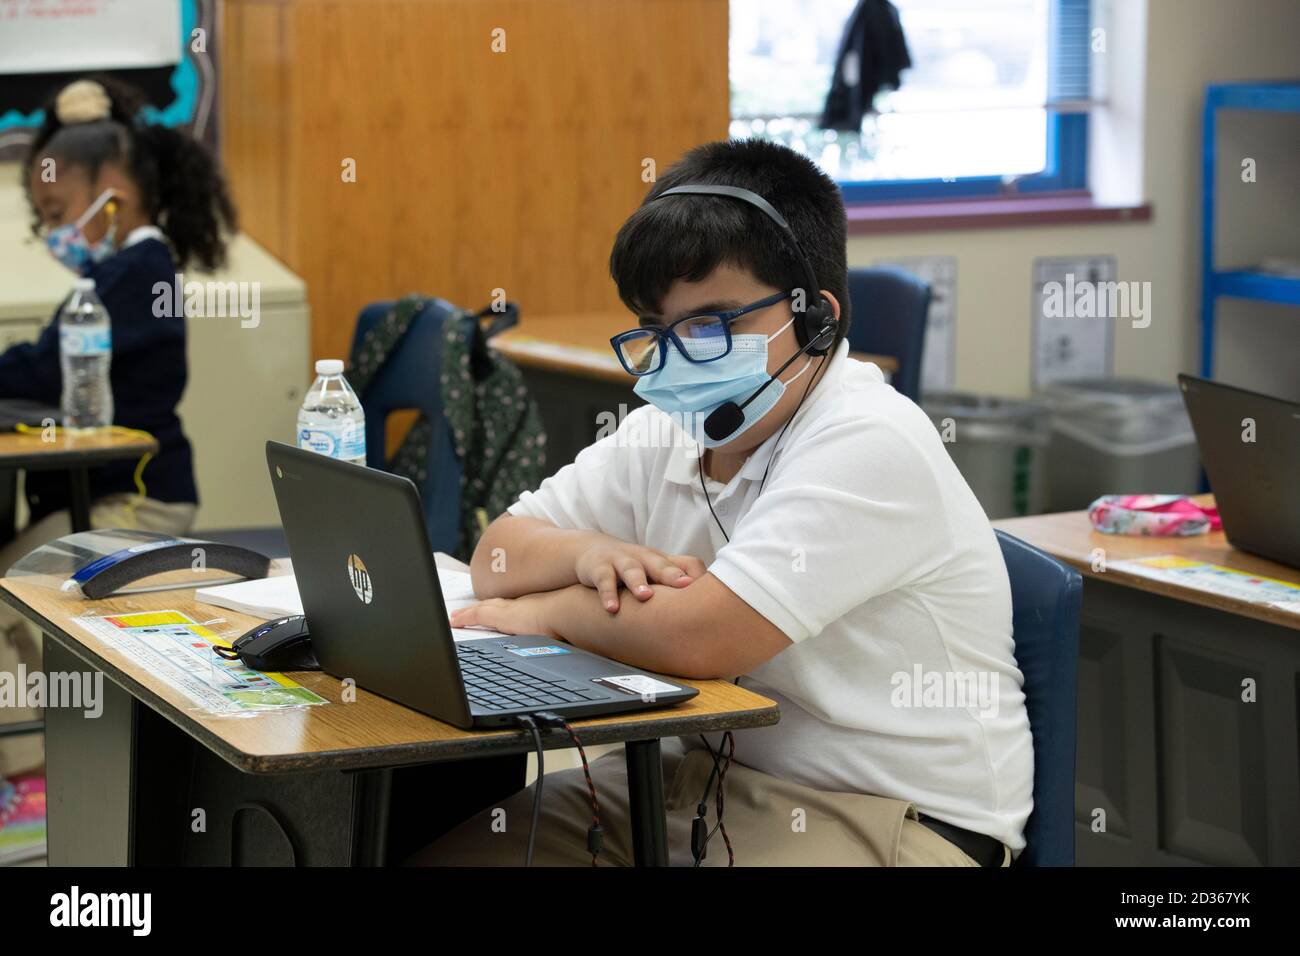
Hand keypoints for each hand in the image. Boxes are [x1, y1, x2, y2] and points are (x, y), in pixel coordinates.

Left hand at [449, 592, 558, 637]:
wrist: (567, 612)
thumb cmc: (569, 619)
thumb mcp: (561, 626)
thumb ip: (557, 633)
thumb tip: (565, 640)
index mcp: (531, 608)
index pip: (509, 607)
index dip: (497, 608)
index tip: (490, 609)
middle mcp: (517, 605)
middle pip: (492, 605)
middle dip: (477, 608)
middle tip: (464, 612)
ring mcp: (508, 609)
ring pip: (481, 610)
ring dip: (466, 613)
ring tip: (454, 617)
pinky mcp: (501, 616)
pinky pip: (476, 616)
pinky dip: (464, 618)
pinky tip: (454, 622)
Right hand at [574, 541, 706, 611]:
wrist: (592, 551)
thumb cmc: (634, 568)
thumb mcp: (656, 573)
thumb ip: (677, 587)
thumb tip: (711, 614)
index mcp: (663, 561)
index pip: (687, 564)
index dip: (698, 577)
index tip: (712, 593)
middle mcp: (645, 558)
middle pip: (661, 564)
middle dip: (672, 575)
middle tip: (685, 586)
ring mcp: (621, 560)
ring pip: (631, 569)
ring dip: (638, 582)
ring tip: (645, 596)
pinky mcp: (599, 567)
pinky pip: (604, 580)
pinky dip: (607, 594)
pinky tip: (611, 608)